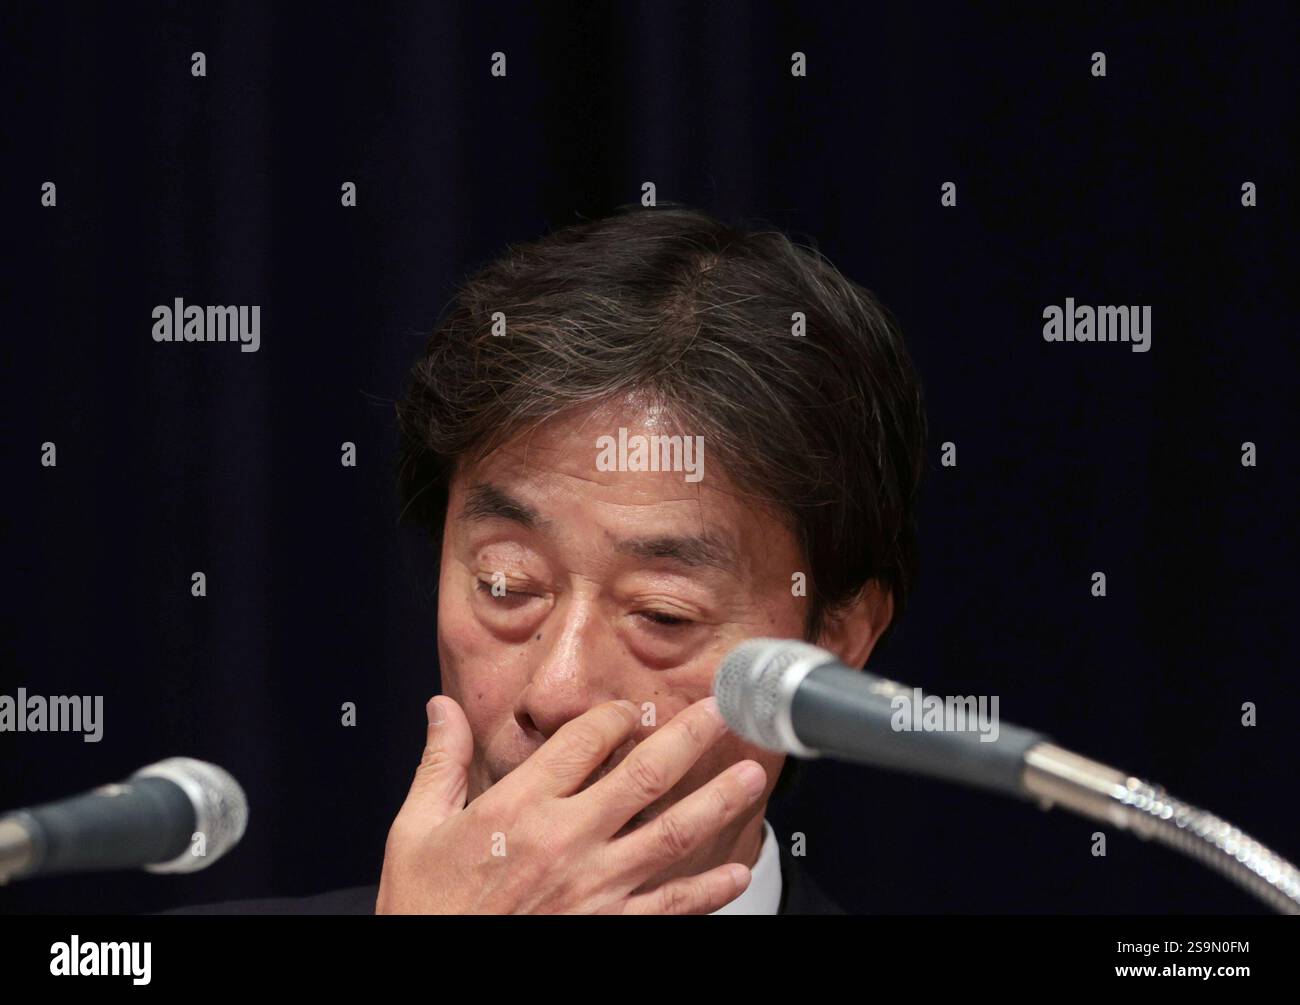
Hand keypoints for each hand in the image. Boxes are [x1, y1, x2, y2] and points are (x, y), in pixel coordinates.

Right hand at [375, 694, 766, 913]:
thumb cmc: (422, 910)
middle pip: (644, 775)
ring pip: (671, 833)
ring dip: (717, 802)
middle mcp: (565, 841)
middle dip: (690, 738)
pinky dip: (709, 891)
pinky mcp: (608, 930)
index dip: (613, 714)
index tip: (627, 709)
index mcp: (518, 807)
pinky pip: (670, 906)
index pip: (585, 740)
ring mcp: (594, 888)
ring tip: (753, 776)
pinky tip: (738, 872)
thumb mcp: (415, 830)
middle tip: (723, 711)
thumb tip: (441, 707)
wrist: (430, 977)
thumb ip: (439, 763)